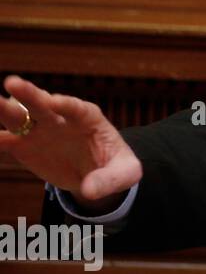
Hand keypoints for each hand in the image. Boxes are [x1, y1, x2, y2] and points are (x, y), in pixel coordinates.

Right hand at [0, 75, 141, 212]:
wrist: (96, 174)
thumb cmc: (115, 167)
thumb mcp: (125, 173)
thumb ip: (110, 179)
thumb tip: (89, 190)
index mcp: (89, 118)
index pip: (77, 108)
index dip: (65, 104)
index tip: (53, 101)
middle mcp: (60, 119)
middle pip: (43, 104)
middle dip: (29, 94)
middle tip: (12, 82)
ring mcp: (40, 131)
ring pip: (19, 117)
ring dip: (3, 109)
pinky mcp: (24, 146)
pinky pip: (6, 141)